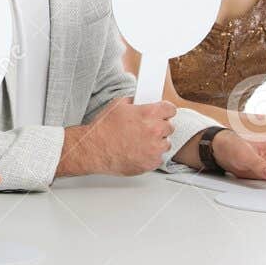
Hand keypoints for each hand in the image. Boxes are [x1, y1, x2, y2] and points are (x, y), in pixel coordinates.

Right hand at [60, 98, 174, 176]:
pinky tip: (137, 152)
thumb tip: (141, 101)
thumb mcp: (118, 105)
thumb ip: (135, 102)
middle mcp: (155, 131)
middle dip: (159, 127)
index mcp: (149, 113)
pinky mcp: (152, 163)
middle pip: (169, 127)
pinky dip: (150, 156)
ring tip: (140, 142)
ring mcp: (155, 148)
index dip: (164, 111)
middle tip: (145, 129)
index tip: (162, 113)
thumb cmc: (103, 129)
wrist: (94, 150)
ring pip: (166, 143)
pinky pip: (158, 158)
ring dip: (156, 142)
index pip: (171, 109)